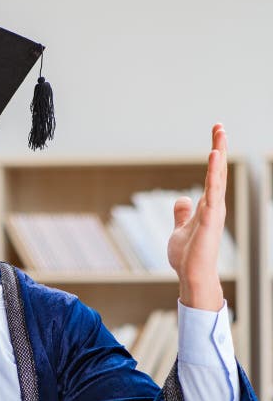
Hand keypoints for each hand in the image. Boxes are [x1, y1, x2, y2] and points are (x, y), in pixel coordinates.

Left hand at [167, 124, 226, 310]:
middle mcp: (213, 206)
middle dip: (218, 148)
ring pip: (217, 178)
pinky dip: (213, 175)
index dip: (214, 156)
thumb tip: (182, 199)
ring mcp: (213, 212)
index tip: (215, 136)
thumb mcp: (180, 229)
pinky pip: (213, 192)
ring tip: (219, 135)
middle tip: (219, 125)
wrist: (191, 275)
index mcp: (207, 206)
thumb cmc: (188, 256)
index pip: (212, 176)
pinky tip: (213, 158)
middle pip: (217, 171)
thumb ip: (183, 214)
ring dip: (218, 156)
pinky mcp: (210, 219)